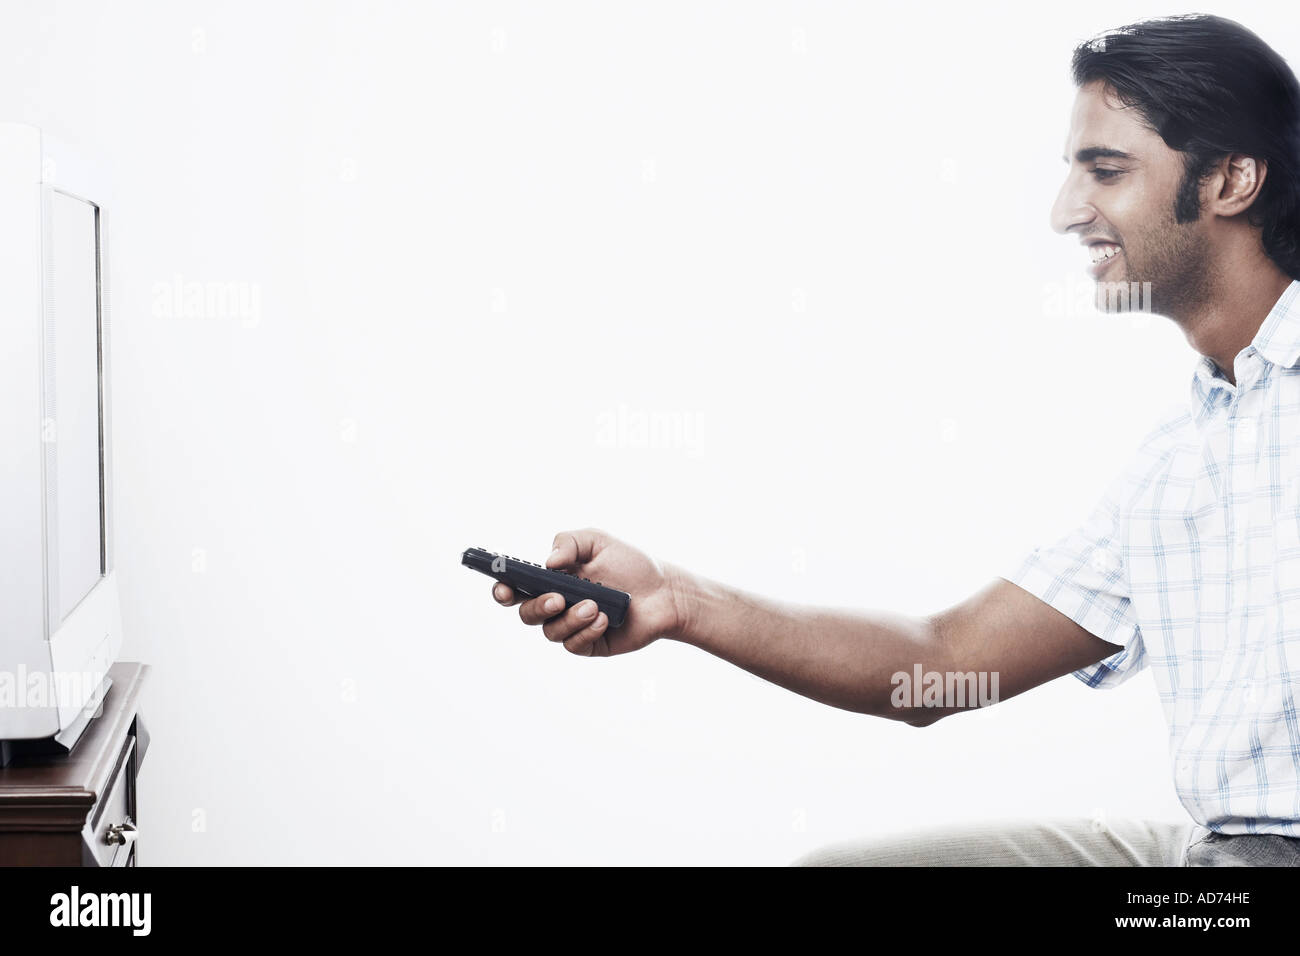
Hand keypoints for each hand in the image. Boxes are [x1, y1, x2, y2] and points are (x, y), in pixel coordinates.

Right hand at [490, 528, 687, 655]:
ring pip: (550, 631)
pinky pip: (574, 644)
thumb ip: (569, 543)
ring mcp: (571, 626)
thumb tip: (548, 562)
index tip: (502, 586)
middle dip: (537, 606)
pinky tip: (604, 619)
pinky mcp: (588, 643)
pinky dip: (587, 631)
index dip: (503, 589)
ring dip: (570, 619)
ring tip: (595, 606)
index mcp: (553, 579)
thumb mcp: (598, 542)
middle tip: (557, 598)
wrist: (664, 592)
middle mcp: (557, 604)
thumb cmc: (630, 565)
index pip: (517, 586)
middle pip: (526, 613)